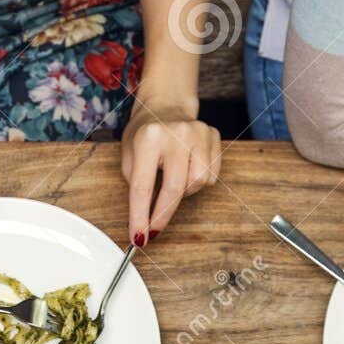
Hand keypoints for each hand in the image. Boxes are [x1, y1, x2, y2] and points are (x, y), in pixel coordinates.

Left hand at [121, 107, 220, 245]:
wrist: (167, 104)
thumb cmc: (146, 135)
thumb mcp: (129, 155)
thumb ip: (137, 184)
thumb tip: (144, 221)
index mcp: (149, 137)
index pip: (143, 186)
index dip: (140, 217)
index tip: (139, 238)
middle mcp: (176, 133)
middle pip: (174, 189)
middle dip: (162, 216)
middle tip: (154, 230)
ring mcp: (198, 133)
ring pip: (196, 184)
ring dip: (184, 191)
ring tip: (174, 177)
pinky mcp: (213, 136)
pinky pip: (211, 176)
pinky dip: (198, 181)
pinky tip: (188, 168)